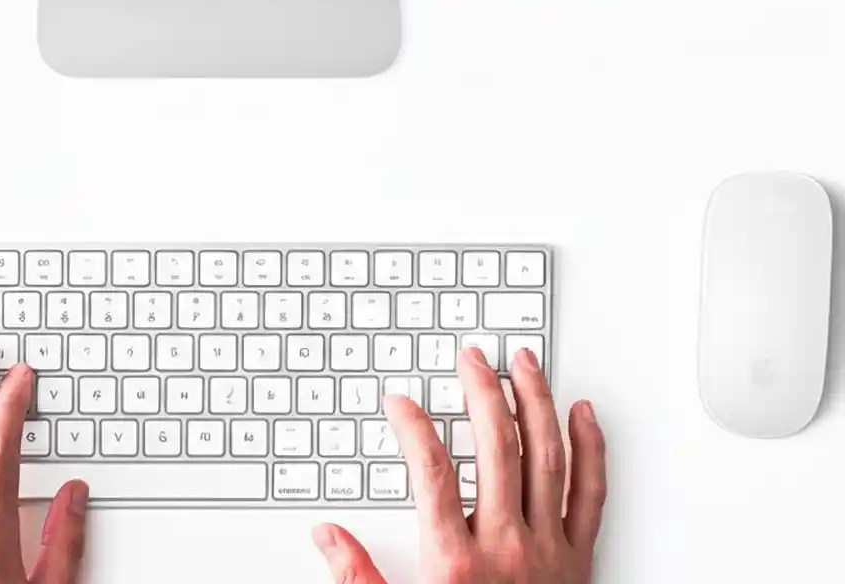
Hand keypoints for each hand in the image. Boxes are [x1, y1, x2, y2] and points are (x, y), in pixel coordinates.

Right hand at [313, 347, 606, 583]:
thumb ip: (358, 579)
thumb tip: (327, 537)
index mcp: (455, 564)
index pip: (432, 473)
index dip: (414, 428)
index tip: (400, 402)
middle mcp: (506, 547)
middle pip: (497, 448)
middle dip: (482, 392)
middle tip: (471, 358)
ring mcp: (549, 549)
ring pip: (547, 458)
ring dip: (535, 402)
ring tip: (524, 365)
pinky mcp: (580, 559)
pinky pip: (591, 493)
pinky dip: (591, 448)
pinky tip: (582, 414)